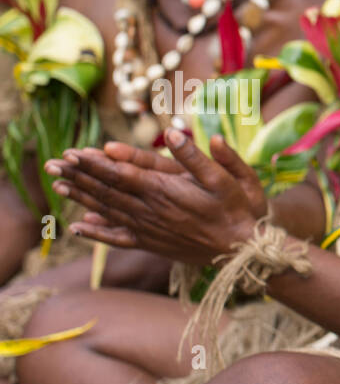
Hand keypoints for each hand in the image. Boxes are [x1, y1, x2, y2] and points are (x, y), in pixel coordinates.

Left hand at [46, 132, 268, 266]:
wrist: (242, 251)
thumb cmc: (237, 211)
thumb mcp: (227, 178)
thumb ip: (198, 156)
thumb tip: (175, 131)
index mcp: (165, 190)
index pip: (120, 174)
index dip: (94, 163)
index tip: (72, 152)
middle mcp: (150, 210)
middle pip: (106, 190)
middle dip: (78, 176)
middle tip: (53, 165)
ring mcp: (148, 229)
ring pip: (107, 210)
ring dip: (81, 197)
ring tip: (59, 186)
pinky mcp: (152, 243)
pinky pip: (117, 238)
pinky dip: (97, 232)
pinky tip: (79, 227)